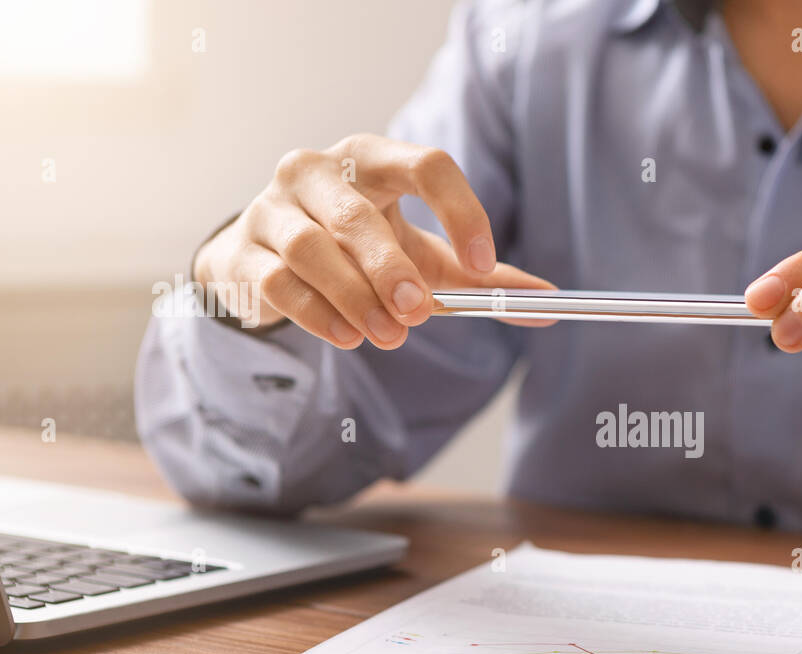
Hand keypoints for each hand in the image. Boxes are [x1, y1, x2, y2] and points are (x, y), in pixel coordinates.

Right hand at [194, 133, 554, 349]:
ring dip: (355, 296)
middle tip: (420, 313)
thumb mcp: (425, 258)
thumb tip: (550, 304)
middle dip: (392, 267)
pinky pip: (279, 281)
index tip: (482, 262)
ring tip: (388, 335)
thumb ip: (482, 280)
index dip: (459, 210)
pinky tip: (348, 336)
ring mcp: (272, 207)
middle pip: (358, 213)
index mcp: (373, 160)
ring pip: (312, 248)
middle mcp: (317, 171)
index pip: (424, 164)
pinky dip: (316, 313)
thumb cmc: (360, 251)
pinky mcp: (243, 251)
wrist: (267, 262)